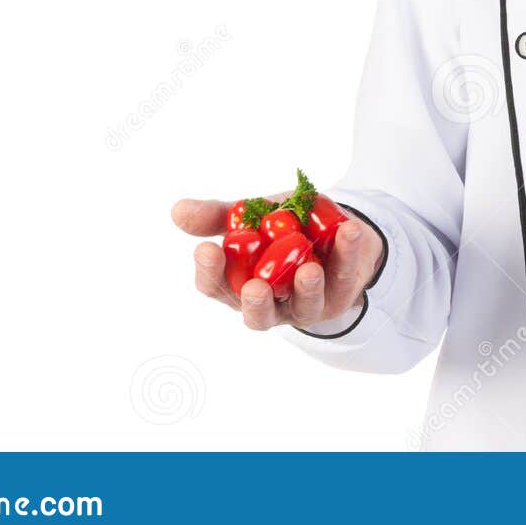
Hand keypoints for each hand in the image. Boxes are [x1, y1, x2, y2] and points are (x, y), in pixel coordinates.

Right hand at [171, 195, 386, 331]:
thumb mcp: (250, 216)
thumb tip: (177, 210)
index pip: (217, 287)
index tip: (207, 249)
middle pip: (258, 313)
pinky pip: (344, 275)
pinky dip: (347, 253)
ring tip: (308, 269)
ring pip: (305, 305)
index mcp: (240, 285)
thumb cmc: (281, 228)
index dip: (210, 272)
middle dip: (256, 303)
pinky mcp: (339, 294)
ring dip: (307, 288)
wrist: (331, 226)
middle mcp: (271, 302)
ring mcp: (306, 304)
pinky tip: (348, 232)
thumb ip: (217, 216)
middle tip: (255, 288)